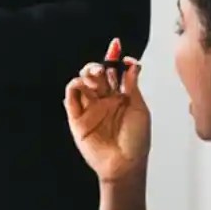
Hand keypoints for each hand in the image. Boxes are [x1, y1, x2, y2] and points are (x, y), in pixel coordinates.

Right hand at [65, 38, 150, 182]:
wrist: (124, 164)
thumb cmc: (137, 140)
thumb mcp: (139, 109)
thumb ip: (132, 86)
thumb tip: (131, 64)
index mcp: (121, 96)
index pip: (115, 72)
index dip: (114, 57)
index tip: (116, 45)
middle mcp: (105, 100)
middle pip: (97, 74)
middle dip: (99, 65)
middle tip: (104, 67)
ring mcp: (90, 108)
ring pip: (83, 82)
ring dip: (87, 73)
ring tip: (94, 75)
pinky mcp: (77, 119)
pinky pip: (71, 97)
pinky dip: (74, 86)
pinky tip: (82, 84)